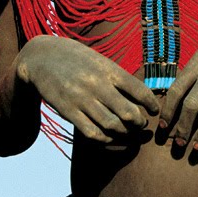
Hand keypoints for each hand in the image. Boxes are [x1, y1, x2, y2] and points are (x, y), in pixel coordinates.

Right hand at [17, 35, 158, 142]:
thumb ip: (118, 77)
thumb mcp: (100, 60)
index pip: (139, 90)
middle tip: (142, 124)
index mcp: (108, 69)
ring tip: (129, 131)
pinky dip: (106, 138)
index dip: (152, 104)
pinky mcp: (68, 111)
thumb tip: (142, 96)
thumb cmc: (77, 59)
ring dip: (125, 133)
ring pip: (111, 125)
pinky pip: (92, 132)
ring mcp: (81, 99)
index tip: (154, 110)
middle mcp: (97, 85)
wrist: (42, 58)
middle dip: (140, 122)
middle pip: (128, 112)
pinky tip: (111, 135)